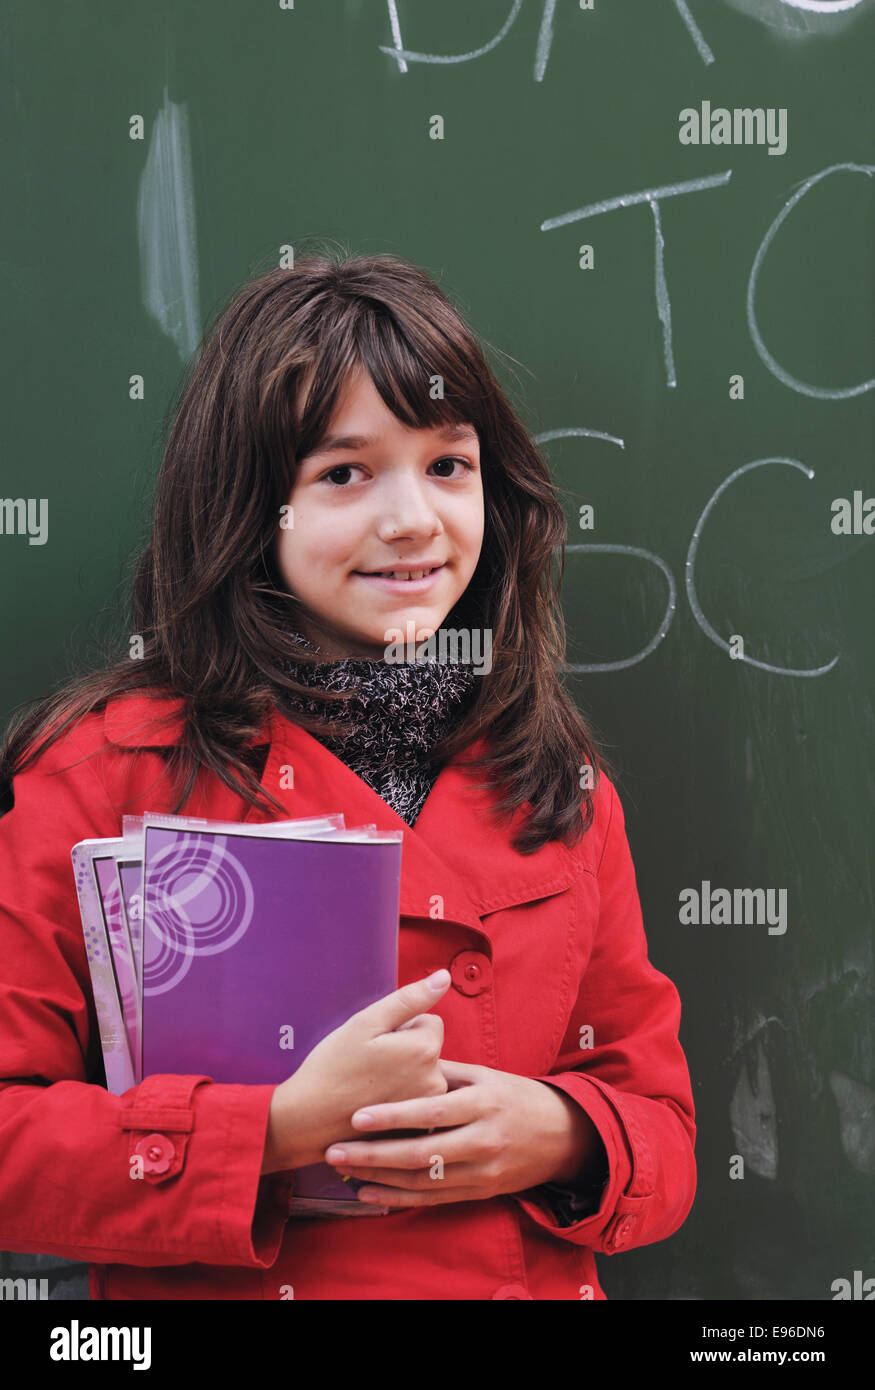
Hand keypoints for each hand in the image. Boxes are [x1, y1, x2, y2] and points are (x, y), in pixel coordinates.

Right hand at [262, 970, 450, 1173]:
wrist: (308, 1120)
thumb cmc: (333, 1066)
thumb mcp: (366, 1023)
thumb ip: (409, 998)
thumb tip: (444, 976)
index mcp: (425, 1049)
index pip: (428, 1021)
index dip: (401, 1027)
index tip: (376, 1043)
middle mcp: (436, 1080)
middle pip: (427, 1048)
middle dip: (405, 1050)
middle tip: (369, 1065)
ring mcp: (427, 1108)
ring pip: (423, 1073)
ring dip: (403, 1073)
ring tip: (369, 1084)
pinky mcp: (417, 1129)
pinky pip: (417, 1099)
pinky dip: (400, 1097)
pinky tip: (374, 1102)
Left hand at [323, 1058, 601, 1206]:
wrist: (562, 1136)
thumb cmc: (516, 1096)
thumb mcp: (486, 1075)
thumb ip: (445, 1072)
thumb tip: (405, 1053)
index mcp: (482, 1103)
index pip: (431, 1112)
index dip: (393, 1116)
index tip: (356, 1116)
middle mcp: (483, 1140)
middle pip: (422, 1153)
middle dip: (374, 1154)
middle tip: (335, 1150)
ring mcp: (482, 1171)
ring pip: (424, 1180)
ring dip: (379, 1178)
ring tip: (343, 1170)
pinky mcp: (480, 1192)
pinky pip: (433, 1199)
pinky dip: (398, 1198)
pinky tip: (368, 1193)